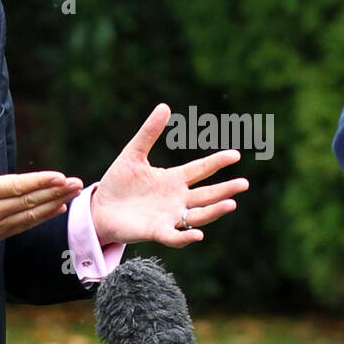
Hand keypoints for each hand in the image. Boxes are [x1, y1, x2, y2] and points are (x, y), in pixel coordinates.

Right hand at [0, 104, 83, 246]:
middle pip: (29, 201)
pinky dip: (42, 217)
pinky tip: (58, 207)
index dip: (40, 182)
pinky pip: (24, 226)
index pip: (16, 186)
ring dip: (54, 204)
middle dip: (55, 192)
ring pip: (30, 216)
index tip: (60, 176)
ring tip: (73, 193)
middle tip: (77, 183)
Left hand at [90, 103, 247, 246]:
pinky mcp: (156, 231)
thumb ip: (149, 132)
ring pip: (197, 215)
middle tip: (244, 184)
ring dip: (214, 211)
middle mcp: (177, 199)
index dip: (217, 162)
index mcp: (174, 179)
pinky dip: (186, 238)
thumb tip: (164, 106)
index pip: (201, 169)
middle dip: (225, 189)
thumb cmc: (117, 182)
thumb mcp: (133, 154)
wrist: (100, 209)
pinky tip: (198, 235)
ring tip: (231, 204)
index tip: (236, 155)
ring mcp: (169, 216)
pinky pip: (175, 236)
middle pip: (207, 194)